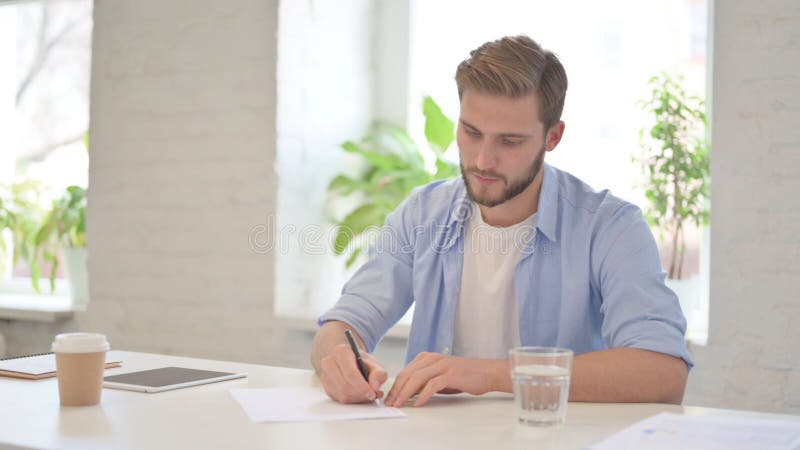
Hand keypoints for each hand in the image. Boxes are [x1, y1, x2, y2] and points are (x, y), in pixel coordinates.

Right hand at [318, 343, 387, 403]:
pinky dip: (352, 400)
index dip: (362, 386)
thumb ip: (378, 374)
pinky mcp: (326, 388)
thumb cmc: (363, 363)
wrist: (351, 362)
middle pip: (345, 386)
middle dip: (361, 394)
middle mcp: (329, 362)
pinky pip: (339, 400)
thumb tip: (375, 388)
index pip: (350, 373)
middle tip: (372, 395)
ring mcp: (325, 376)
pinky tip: (359, 395)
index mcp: (341, 352)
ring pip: (342, 395)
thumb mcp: (375, 364)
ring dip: (357, 398)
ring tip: (367, 395)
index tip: (372, 393)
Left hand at [385, 352, 504, 406]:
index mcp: (427, 357)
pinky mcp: (450, 373)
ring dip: (406, 393)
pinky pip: (432, 385)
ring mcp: (441, 365)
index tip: (389, 399)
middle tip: (391, 403)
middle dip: (397, 390)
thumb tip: (407, 394)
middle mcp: (432, 358)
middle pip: (408, 374)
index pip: (405, 372)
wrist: (486, 373)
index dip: (395, 386)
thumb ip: (424, 382)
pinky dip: (423, 395)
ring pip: (417, 378)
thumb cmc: (463, 377)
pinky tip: (418, 404)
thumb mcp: (439, 378)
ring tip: (400, 404)